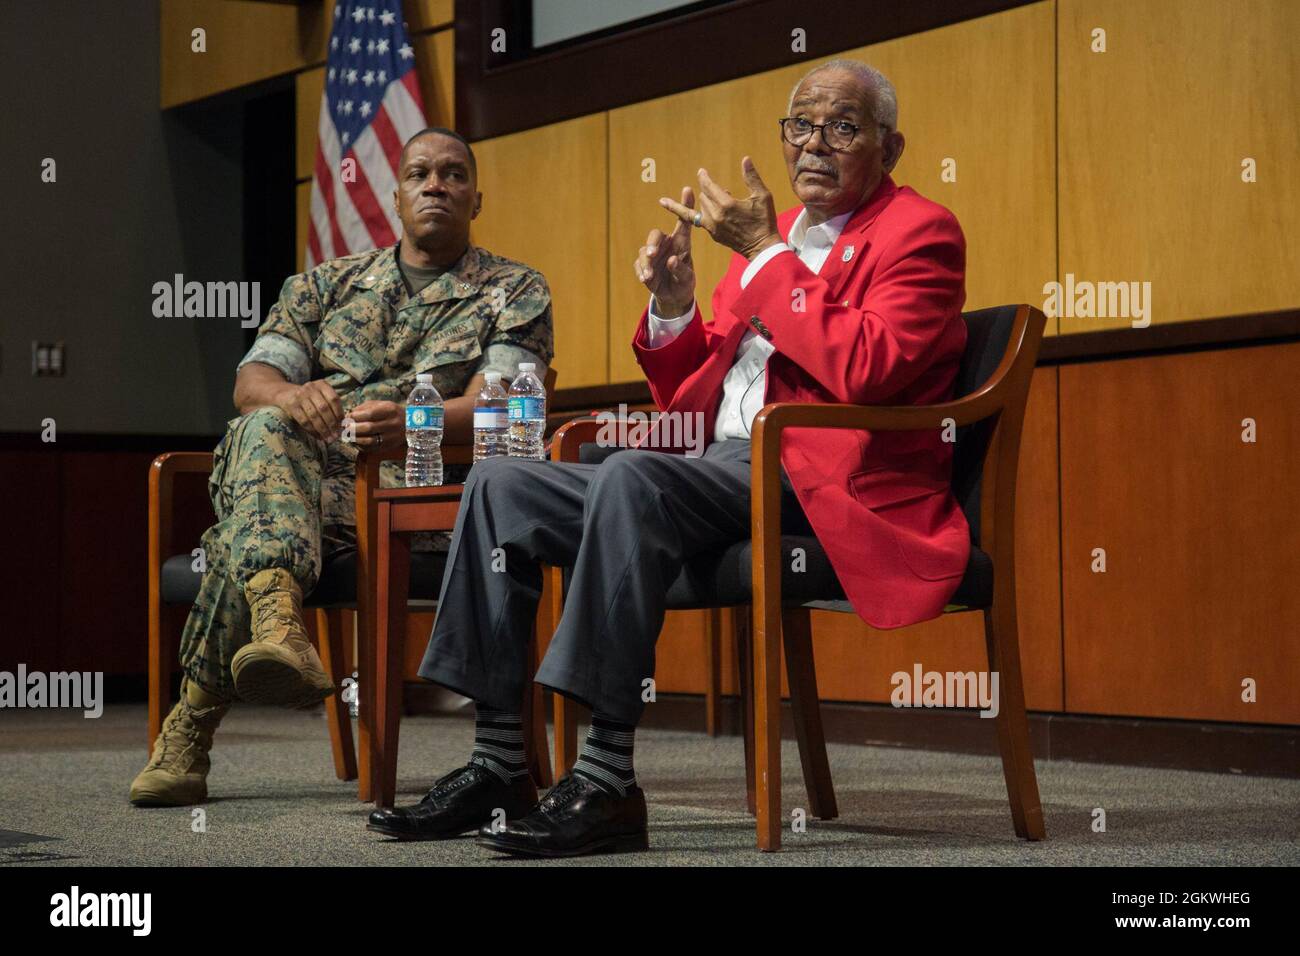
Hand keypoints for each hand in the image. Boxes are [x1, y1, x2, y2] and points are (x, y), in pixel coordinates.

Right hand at [275, 379, 343, 441]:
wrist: (285, 394)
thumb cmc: (310, 398)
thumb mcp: (321, 397)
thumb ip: (332, 407)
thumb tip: (344, 426)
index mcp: (322, 384)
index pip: (334, 399)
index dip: (339, 414)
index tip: (343, 426)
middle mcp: (311, 388)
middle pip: (324, 408)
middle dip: (331, 424)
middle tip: (336, 436)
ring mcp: (300, 396)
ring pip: (314, 416)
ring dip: (323, 430)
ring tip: (329, 439)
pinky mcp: (291, 405)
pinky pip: (304, 421)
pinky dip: (312, 430)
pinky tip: (318, 436)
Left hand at [346, 400, 404, 449]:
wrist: (411, 425)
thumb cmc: (391, 412)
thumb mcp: (381, 404)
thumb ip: (365, 407)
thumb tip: (349, 414)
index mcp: (390, 410)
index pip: (370, 414)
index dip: (356, 416)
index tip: (347, 417)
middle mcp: (392, 424)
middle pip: (369, 428)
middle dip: (353, 428)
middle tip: (345, 427)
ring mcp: (391, 437)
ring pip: (370, 440)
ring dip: (356, 439)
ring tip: (349, 435)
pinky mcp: (389, 446)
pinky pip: (372, 448)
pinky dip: (361, 446)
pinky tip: (356, 442)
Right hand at [636, 186, 696, 316]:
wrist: (674, 295)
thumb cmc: (684, 281)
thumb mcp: (687, 278)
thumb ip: (681, 269)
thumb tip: (671, 260)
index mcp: (681, 243)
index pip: (683, 222)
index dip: (685, 206)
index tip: (687, 190)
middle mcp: (666, 245)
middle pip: (655, 235)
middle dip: (652, 243)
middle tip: (652, 253)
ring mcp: (653, 254)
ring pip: (645, 251)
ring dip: (646, 262)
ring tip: (649, 276)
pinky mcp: (644, 265)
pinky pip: (639, 265)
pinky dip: (641, 271)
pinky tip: (645, 279)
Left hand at [660, 157, 781, 259]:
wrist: (762, 248)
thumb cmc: (765, 221)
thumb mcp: (763, 196)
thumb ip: (752, 177)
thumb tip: (745, 159)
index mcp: (727, 205)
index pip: (708, 186)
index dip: (703, 177)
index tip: (701, 172)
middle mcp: (716, 216)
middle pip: (704, 196)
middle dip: (709, 190)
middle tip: (721, 189)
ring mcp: (713, 227)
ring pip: (701, 208)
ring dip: (707, 201)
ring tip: (721, 200)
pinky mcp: (713, 235)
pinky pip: (699, 221)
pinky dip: (697, 213)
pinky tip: (698, 209)